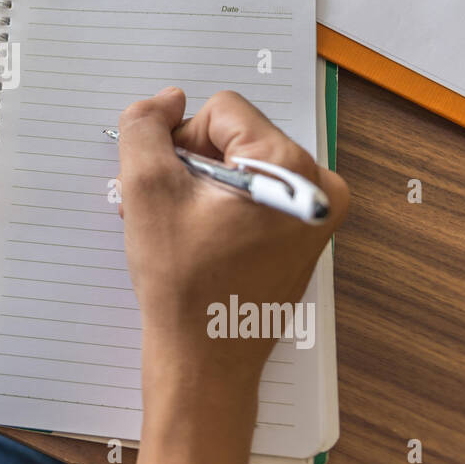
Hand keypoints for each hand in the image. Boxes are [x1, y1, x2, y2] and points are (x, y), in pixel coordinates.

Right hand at [116, 87, 348, 463]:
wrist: (205, 361)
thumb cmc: (183, 287)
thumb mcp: (146, 190)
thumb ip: (145, 126)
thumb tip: (166, 102)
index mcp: (291, 169)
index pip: (222, 111)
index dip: (181, 142)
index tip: (169, 187)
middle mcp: (319, 186)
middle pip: (236, 135)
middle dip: (192, 165)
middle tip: (168, 210)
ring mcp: (317, 212)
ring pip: (243, 163)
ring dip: (202, 186)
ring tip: (177, 226)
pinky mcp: (306, 233)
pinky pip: (258, 191)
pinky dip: (223, 205)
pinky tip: (197, 237)